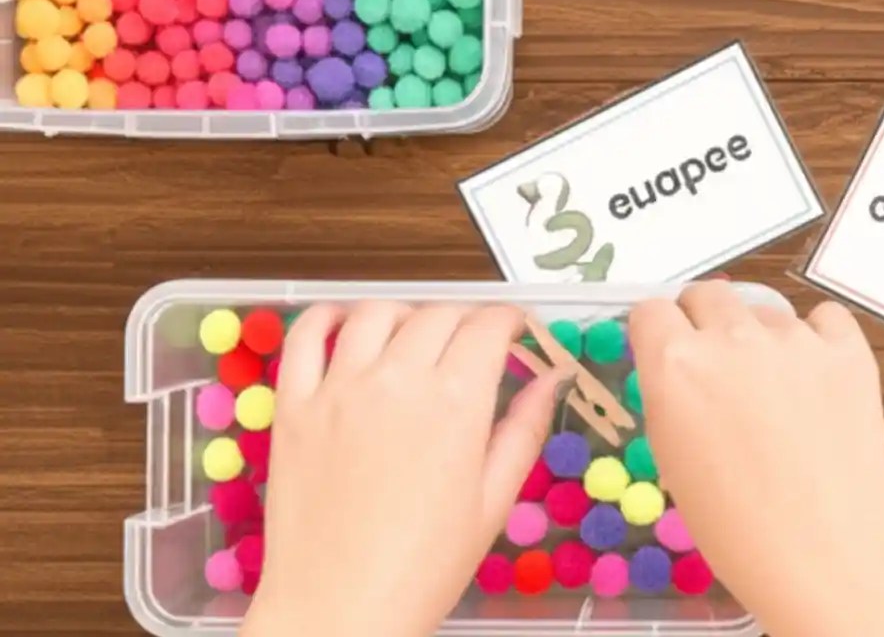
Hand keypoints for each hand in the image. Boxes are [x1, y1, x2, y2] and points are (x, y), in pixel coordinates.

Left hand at [242, 301, 566, 636]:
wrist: (339, 609)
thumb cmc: (424, 568)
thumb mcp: (493, 502)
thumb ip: (523, 430)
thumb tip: (551, 378)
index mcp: (455, 403)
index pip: (489, 326)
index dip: (511, 322)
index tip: (518, 333)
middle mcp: (397, 380)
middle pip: (439, 314)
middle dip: (467, 320)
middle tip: (476, 346)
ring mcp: (339, 388)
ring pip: (376, 312)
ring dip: (407, 314)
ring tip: (417, 337)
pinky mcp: (294, 405)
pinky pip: (305, 336)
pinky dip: (327, 316)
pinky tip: (345, 324)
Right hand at [630, 283, 883, 636]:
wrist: (822, 554)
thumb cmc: (735, 525)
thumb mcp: (672, 456)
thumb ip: (670, 394)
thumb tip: (680, 368)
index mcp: (674, 364)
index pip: (651, 310)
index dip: (658, 331)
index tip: (667, 350)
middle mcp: (731, 337)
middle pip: (707, 295)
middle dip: (705, 323)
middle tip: (719, 368)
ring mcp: (794, 339)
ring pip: (765, 311)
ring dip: (762, 338)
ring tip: (777, 394)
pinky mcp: (848, 350)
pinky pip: (825, 320)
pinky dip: (818, 340)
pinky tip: (817, 380)